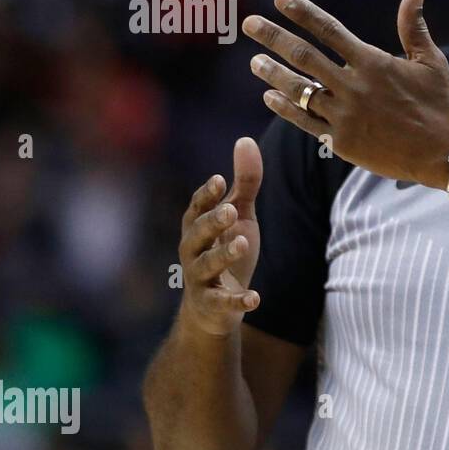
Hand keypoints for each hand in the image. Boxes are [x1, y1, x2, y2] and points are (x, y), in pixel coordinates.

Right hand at [178, 137, 262, 337]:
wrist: (214, 309)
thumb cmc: (226, 252)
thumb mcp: (240, 217)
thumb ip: (244, 183)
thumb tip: (246, 140)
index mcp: (199, 227)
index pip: (197, 208)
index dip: (206, 195)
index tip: (219, 180)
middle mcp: (193, 251)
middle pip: (197, 234)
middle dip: (212, 221)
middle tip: (232, 210)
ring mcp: (200, 279)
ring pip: (205, 266)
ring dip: (223, 255)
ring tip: (243, 243)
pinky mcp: (212, 305)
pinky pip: (222, 302)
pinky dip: (237, 300)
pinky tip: (255, 298)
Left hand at [242, 0, 448, 188]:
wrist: (446, 154)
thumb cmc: (441, 105)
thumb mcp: (431, 61)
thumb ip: (414, 27)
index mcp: (373, 62)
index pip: (329, 30)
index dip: (302, 13)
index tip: (280, 0)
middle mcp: (354, 86)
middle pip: (303, 56)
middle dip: (273, 38)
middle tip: (249, 25)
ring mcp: (344, 115)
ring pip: (299, 90)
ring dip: (273, 73)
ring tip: (255, 62)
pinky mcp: (341, 141)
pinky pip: (304, 121)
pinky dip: (285, 108)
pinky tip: (270, 96)